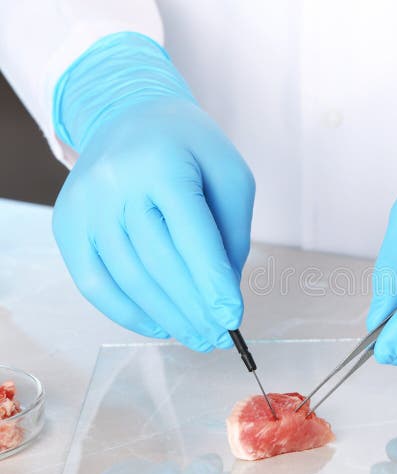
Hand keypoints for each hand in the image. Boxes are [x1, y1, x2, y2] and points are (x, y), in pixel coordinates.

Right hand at [52, 33, 253, 350]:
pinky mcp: (68, 225)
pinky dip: (127, 312)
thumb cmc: (189, 148)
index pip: (191, 234)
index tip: (233, 319)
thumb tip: (223, 292)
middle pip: (158, 261)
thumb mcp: (229, 174)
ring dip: (166, 316)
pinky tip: (160, 325)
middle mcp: (115, 184)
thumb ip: (231, 232)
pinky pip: (95, 282)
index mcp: (162, 164)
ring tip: (198, 337)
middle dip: (193, 308)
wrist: (129, 116)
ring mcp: (85, 206)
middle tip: (219, 338)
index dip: (212, 282)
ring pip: (127, 278)